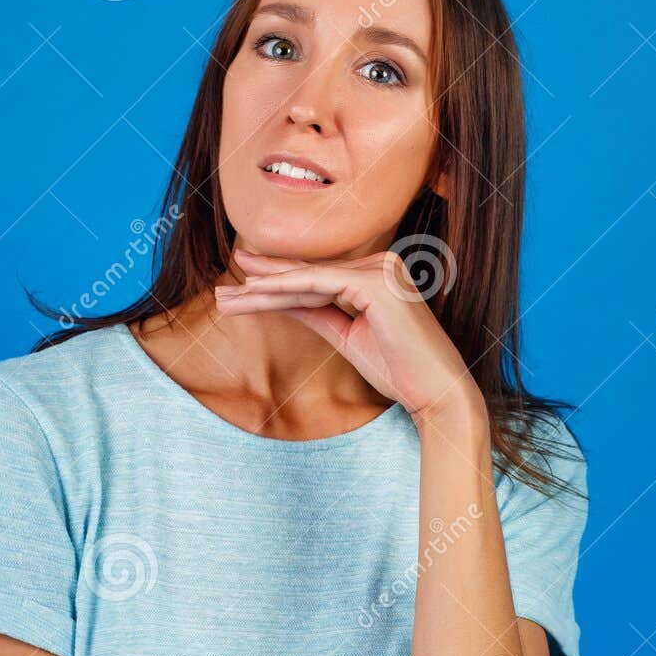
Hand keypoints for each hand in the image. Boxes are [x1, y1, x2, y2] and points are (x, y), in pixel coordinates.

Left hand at [214, 246, 481, 425]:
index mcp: (378, 273)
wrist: (434, 392)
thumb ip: (314, 313)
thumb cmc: (398, 369)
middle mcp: (382, 263)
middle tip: (221, 290)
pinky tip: (253, 296)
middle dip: (262, 283)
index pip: (318, 277)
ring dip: (263, 291)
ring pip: (308, 279)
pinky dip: (283, 290)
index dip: (276, 282)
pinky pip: (318, 285)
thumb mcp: (345, 336)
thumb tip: (278, 300)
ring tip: (225, 300)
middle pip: (309, 274)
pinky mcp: (376, 283)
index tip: (240, 290)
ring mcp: (381, 269)